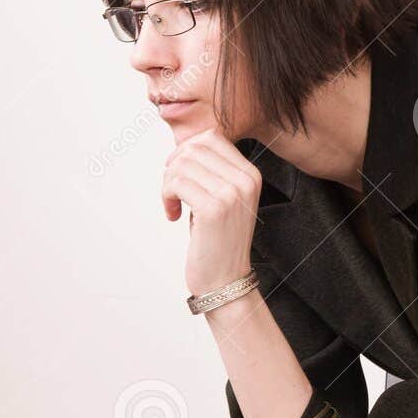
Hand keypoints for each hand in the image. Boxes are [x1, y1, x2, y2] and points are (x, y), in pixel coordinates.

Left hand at [161, 128, 260, 295]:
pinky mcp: (213, 209)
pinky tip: (173, 214)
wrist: (226, 280)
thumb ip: (212, 171)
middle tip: (172, 190)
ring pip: (182, 163)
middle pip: (194, 147)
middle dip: (174, 165)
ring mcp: (231, 194)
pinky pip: (176, 183)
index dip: (187, 150)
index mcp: (251, 174)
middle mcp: (245, 180)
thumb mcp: (224, 198)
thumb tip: (183, 147)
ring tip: (172, 203)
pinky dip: (166, 196)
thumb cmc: (218, 240)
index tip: (179, 174)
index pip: (212, 137)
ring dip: (168, 183)